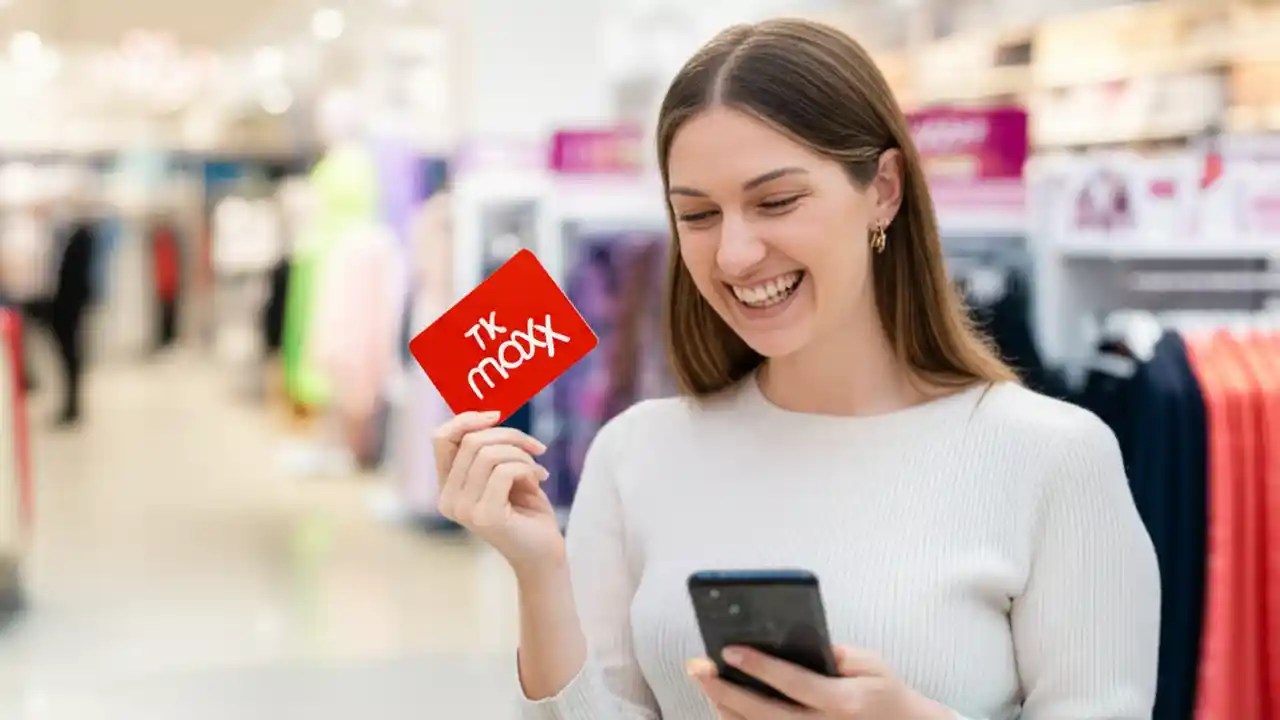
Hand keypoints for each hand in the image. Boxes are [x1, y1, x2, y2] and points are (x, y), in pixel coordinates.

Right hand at [433, 411, 564, 575]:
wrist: (545, 552)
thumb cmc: (527, 510)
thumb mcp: (504, 471)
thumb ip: (489, 449)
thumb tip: (488, 414)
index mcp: (447, 487)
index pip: (441, 438)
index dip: (467, 419)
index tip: (498, 415)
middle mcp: (448, 500)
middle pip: (471, 441)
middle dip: (511, 436)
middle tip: (536, 449)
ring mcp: (464, 510)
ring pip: (489, 454)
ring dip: (522, 455)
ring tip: (537, 470)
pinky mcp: (485, 516)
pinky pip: (504, 471)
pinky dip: (528, 468)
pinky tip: (539, 481)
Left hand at [688, 646, 952, 719]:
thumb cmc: (887, 694)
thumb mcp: (872, 665)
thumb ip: (835, 654)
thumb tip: (788, 642)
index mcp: (844, 703)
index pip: (793, 683)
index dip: (759, 666)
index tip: (728, 650)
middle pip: (764, 714)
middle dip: (726, 692)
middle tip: (698, 670)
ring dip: (726, 711)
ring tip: (706, 685)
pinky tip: (725, 708)